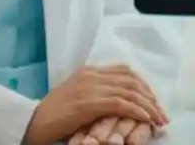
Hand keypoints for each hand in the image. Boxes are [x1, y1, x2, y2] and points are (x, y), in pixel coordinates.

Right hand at [21, 65, 167, 144]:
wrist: (34, 122)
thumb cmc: (53, 116)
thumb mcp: (76, 97)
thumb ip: (95, 93)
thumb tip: (117, 101)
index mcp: (89, 72)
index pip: (124, 71)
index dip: (142, 84)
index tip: (152, 99)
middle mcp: (92, 75)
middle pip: (131, 80)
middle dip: (150, 96)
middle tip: (160, 111)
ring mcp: (91, 87)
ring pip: (130, 91)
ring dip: (149, 106)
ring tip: (159, 119)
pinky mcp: (90, 103)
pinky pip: (122, 104)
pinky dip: (138, 111)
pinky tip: (146, 119)